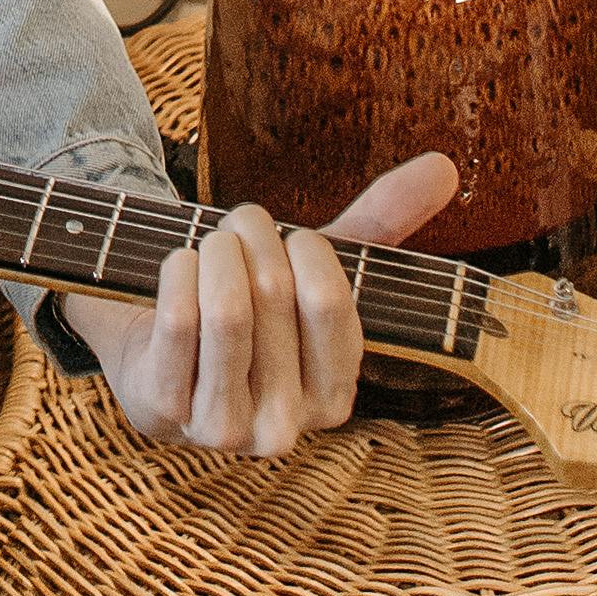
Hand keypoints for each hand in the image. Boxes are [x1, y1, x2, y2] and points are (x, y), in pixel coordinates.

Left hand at [66, 150, 460, 457]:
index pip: (331, 303)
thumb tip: (445, 167)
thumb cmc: (247, 306)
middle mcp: (285, 427)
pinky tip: (178, 263)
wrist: (151, 344)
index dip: (306, 250)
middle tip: (238, 226)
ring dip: (214, 250)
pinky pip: (177, 322)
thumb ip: (381, 223)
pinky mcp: (163, 411)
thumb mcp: (311, 271)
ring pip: (227, 310)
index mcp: (334, 398)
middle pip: (273, 293)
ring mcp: (223, 428)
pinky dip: (176, 271)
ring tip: (211, 242)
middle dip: (251, 236)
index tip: (289, 239)